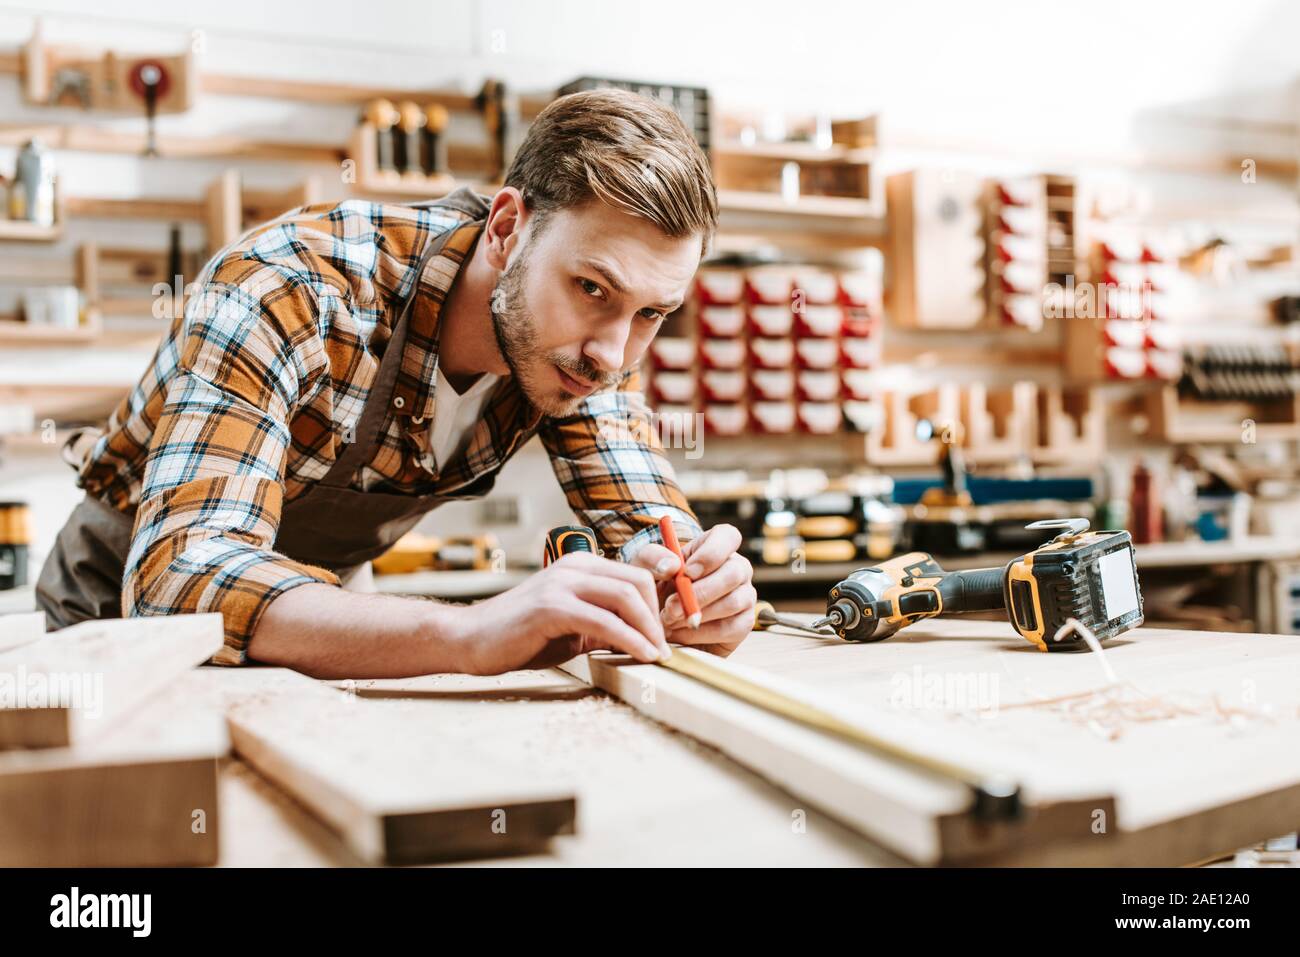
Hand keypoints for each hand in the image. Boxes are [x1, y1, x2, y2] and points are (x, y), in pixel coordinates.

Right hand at [448, 552, 669, 673]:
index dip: (664, 597)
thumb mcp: (575, 626)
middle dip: (661, 616)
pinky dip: (630, 639)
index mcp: (582, 565)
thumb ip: (608, 624)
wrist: (471, 640)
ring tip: (659, 655)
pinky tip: (642, 656)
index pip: (639, 571)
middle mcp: (575, 566)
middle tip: (669, 647)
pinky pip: (604, 621)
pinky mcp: (552, 607)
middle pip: (639, 581)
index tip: (678, 626)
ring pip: (626, 596)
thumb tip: (650, 638)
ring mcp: (562, 583)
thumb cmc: (522, 635)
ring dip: (650, 629)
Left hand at [629, 523, 755, 657]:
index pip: (728, 536)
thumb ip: (652, 558)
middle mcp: (737, 568)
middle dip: (701, 592)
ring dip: (697, 614)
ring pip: (732, 602)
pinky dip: (701, 634)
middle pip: (734, 573)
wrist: (660, 622)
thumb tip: (672, 565)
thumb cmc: (658, 587)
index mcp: (716, 546)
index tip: (687, 571)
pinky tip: (680, 633)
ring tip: (669, 621)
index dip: (711, 553)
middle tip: (671, 607)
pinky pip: (731, 628)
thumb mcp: (647, 568)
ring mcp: (745, 595)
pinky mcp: (744, 623)